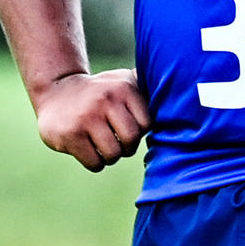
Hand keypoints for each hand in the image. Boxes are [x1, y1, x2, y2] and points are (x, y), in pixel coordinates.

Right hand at [36, 69, 150, 170]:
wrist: (55, 91)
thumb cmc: (100, 93)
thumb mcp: (124, 82)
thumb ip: (150, 89)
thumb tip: (188, 100)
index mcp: (124, 87)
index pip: (147, 124)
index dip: (139, 131)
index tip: (126, 125)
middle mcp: (106, 99)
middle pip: (131, 141)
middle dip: (125, 146)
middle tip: (113, 138)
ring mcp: (86, 118)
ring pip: (114, 155)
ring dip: (109, 156)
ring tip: (99, 142)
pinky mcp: (70, 135)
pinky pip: (95, 164)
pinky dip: (94, 162)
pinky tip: (86, 147)